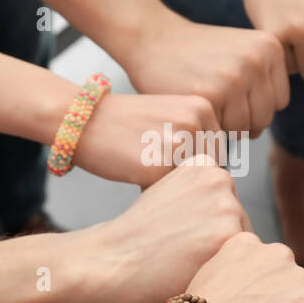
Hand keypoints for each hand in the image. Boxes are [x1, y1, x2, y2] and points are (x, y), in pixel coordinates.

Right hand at [75, 91, 221, 186]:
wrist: (81, 119)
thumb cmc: (125, 124)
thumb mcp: (171, 116)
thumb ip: (199, 137)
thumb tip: (221, 177)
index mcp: (203, 107)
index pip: (218, 154)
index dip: (194, 168)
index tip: (169, 163)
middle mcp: (196, 122)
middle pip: (210, 173)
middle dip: (187, 182)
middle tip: (157, 173)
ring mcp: (178, 144)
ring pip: (191, 185)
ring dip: (174, 190)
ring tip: (146, 173)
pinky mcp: (158, 167)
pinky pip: (169, 195)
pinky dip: (155, 195)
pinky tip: (136, 178)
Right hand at [87, 159, 249, 302]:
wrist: (107, 262)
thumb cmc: (134, 240)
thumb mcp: (167, 197)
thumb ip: (201, 198)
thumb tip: (235, 218)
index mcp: (204, 164)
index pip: (228, 208)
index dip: (202, 231)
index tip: (173, 233)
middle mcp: (220, 178)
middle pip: (240, 226)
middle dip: (216, 246)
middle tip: (175, 251)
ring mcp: (227, 205)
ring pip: (242, 247)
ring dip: (219, 261)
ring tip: (180, 260)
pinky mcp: (229, 235)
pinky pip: (238, 265)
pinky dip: (218, 275)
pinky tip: (187, 270)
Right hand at [120, 21, 288, 137]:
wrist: (152, 37)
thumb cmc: (196, 53)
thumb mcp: (242, 53)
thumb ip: (265, 77)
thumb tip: (274, 117)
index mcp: (270, 48)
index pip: (278, 102)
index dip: (251, 105)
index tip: (226, 91)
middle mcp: (257, 60)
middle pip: (264, 118)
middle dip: (240, 120)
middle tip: (212, 102)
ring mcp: (235, 79)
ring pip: (245, 130)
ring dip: (223, 127)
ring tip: (203, 103)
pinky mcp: (210, 97)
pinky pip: (222, 133)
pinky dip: (207, 129)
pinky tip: (192, 108)